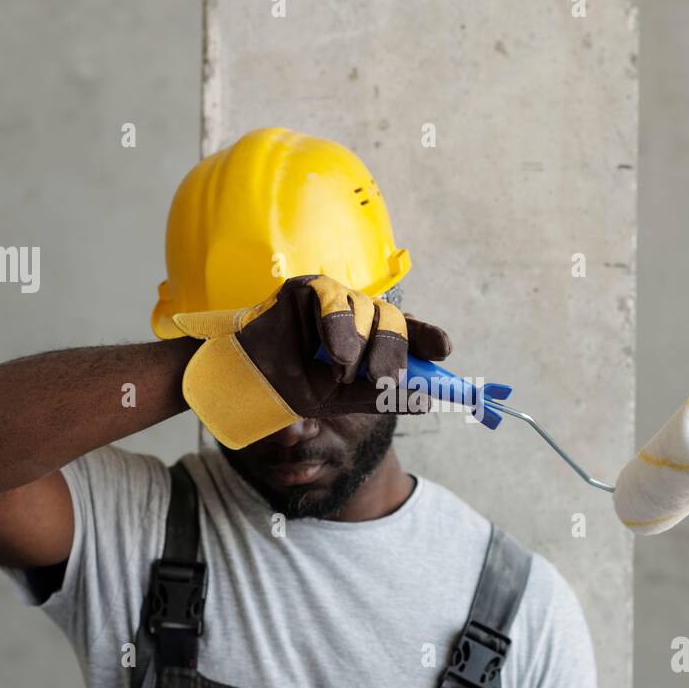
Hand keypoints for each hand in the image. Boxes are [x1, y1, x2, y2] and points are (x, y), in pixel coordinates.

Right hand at [171, 275, 451, 447]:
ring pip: (367, 309)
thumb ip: (379, 396)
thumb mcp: (340, 399)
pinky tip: (336, 355)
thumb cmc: (289, 387)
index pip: (404, 329)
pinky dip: (339, 328)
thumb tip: (426, 399)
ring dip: (360, 347)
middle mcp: (352, 311)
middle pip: (392, 319)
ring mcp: (329, 296)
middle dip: (393, 351)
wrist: (242, 381)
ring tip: (341, 373)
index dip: (426, 336)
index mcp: (365, 335)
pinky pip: (334, 300)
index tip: (446, 351)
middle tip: (386, 379)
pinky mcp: (304, 288)